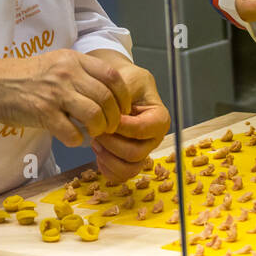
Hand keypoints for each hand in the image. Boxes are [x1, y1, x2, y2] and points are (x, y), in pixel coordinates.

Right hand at [0, 49, 129, 145]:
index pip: (112, 76)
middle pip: (106, 98)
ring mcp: (55, 93)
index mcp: (75, 60)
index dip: (123, 96)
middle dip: (115, 117)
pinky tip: (75, 139)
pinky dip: (78, 139)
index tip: (123, 108)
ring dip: (99, 129)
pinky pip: (71, 131)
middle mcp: (68, 74)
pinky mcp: (43, 113)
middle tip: (112, 126)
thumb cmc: (28, 76)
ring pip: (94, 115)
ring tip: (95, 133)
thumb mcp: (58, 63)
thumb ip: (82, 73)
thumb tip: (108, 93)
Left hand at [89, 60, 170, 182]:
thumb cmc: (124, 82)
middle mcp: (154, 139)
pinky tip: (98, 153)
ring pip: (128, 168)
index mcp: (159, 119)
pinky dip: (107, 168)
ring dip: (108, 158)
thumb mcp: (126, 80)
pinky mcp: (130, 160)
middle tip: (97, 131)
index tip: (106, 118)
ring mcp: (143, 151)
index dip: (121, 127)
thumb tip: (113, 114)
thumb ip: (121, 95)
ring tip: (96, 142)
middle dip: (111, 143)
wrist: (115, 88)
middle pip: (134, 154)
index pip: (141, 130)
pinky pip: (121, 175)